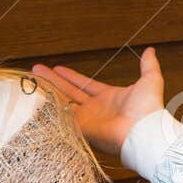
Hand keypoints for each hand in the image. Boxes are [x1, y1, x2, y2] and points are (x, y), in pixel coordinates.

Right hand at [33, 46, 165, 156]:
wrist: (144, 131)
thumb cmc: (149, 108)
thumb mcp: (150, 80)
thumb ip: (148, 65)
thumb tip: (150, 51)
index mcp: (108, 97)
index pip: (85, 85)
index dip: (71, 77)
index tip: (58, 68)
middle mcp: (95, 109)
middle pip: (68, 92)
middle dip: (53, 81)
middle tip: (37, 70)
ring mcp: (87, 120)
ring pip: (62, 103)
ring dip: (47, 91)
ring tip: (32, 80)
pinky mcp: (81, 129)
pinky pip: (62, 118)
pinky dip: (49, 109)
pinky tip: (37, 99)